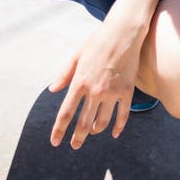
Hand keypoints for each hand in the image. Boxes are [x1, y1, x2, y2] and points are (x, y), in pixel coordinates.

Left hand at [48, 20, 141, 148]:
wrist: (122, 33)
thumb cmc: (97, 41)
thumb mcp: (76, 55)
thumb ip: (64, 74)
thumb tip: (52, 90)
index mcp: (79, 82)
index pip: (66, 113)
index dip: (59, 130)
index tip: (55, 142)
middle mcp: (94, 91)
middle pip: (84, 123)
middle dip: (77, 137)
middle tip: (74, 145)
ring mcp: (112, 92)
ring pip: (103, 121)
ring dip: (96, 130)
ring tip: (92, 133)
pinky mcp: (126, 91)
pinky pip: (122, 115)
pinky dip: (118, 127)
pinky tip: (115, 133)